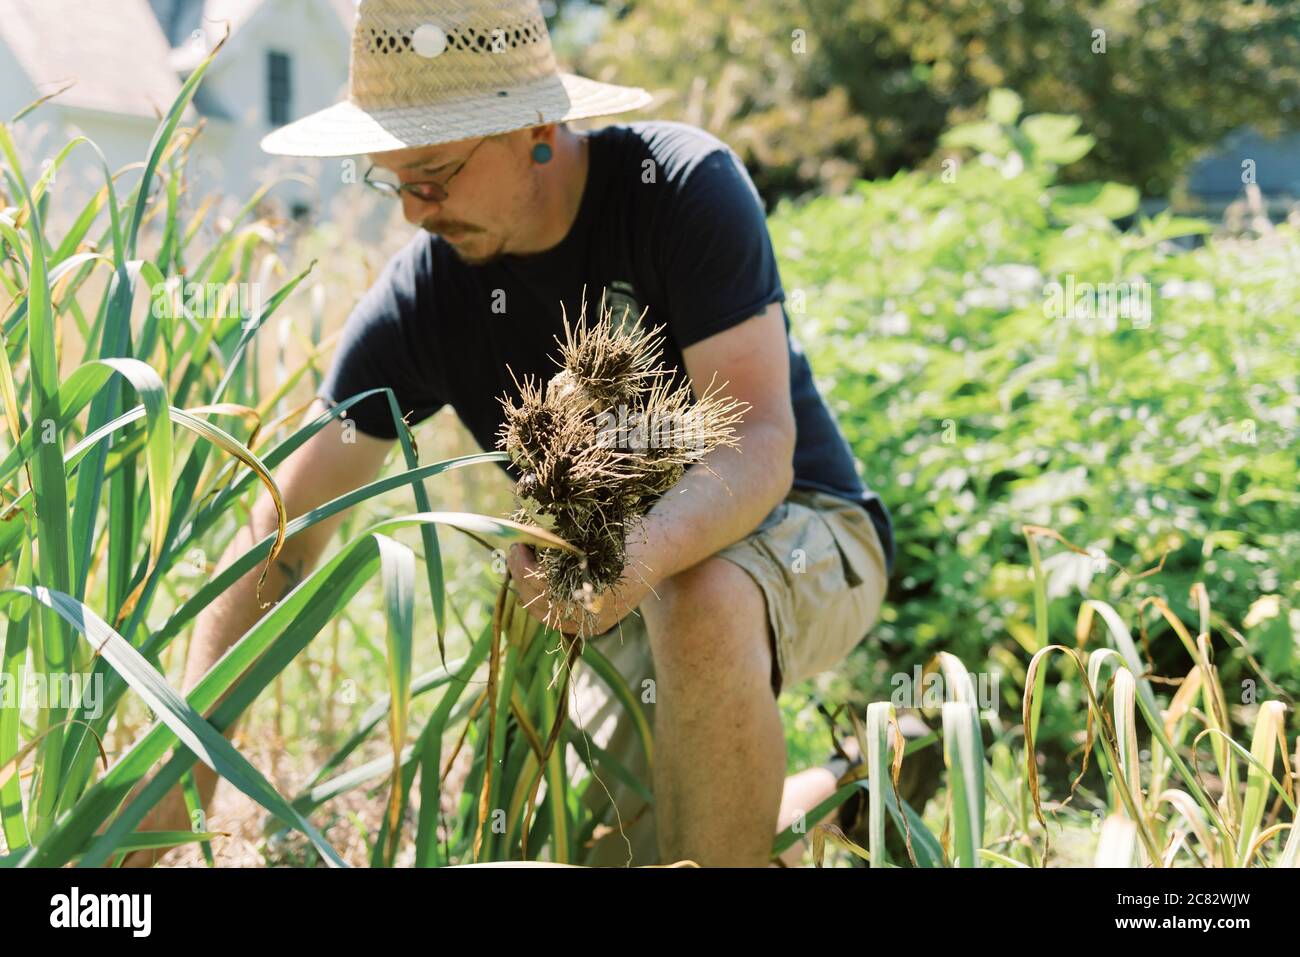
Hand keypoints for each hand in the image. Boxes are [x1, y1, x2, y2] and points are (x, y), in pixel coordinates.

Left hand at [505, 540, 659, 636]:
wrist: (660, 551)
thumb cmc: (628, 533)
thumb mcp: (598, 529)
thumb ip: (566, 536)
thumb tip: (526, 530)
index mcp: (599, 586)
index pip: (545, 587)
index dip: (525, 567)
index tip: (518, 544)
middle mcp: (598, 612)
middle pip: (542, 605)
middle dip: (521, 577)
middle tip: (514, 550)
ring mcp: (598, 623)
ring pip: (547, 616)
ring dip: (527, 590)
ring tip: (520, 564)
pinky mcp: (597, 625)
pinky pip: (559, 620)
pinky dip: (541, 602)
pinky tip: (533, 581)